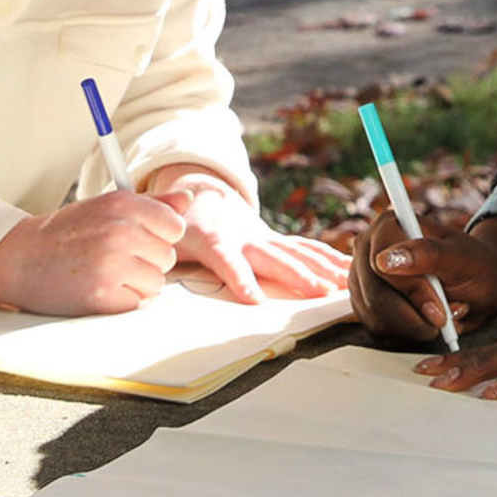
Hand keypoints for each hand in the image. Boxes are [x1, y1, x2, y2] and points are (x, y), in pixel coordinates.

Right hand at [0, 188, 192, 315]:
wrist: (18, 258)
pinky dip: (121, 302)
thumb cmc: (67, 233)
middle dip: (146, 262)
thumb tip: (189, 198)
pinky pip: (137, 304)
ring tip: (104, 274)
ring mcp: (111, 263)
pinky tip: (97, 290)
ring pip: (156, 284)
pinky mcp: (102, 295)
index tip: (136, 240)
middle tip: (111, 258)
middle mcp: (120, 230)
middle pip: (168, 257)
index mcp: (123, 203)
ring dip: (135, 285)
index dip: (159, 237)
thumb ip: (153, 204)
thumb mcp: (107, 207)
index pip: (175, 226)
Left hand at [151, 166, 350, 303]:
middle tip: (318, 294)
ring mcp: (265, 238)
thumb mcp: (164, 235)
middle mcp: (246, 238)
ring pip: (297, 252)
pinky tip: (347, 270)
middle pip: (274, 258)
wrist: (205, 195)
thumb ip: (159, 249)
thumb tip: (149, 268)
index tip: (254, 301)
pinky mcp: (276, 241)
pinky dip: (328, 258)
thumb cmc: (182, 223)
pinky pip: (305, 249)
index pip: (228, 261)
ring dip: (321, 268)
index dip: (241, 279)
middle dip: (298, 276)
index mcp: (216, 240)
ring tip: (343, 283)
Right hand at [351, 213, 496, 343]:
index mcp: (389, 225)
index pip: (381, 265)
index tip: (440, 310)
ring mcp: (363, 276)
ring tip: (440, 314)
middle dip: (414, 317)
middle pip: (374, 296)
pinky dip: (405, 333)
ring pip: (374, 317)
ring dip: (412, 326)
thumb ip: (428, 254)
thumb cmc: (475, 266)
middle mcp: (369, 248)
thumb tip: (386, 260)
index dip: (411, 292)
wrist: (480, 286)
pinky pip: (376, 329)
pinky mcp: (365, 302)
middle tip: (445, 319)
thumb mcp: (462, 259)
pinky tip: (425, 320)